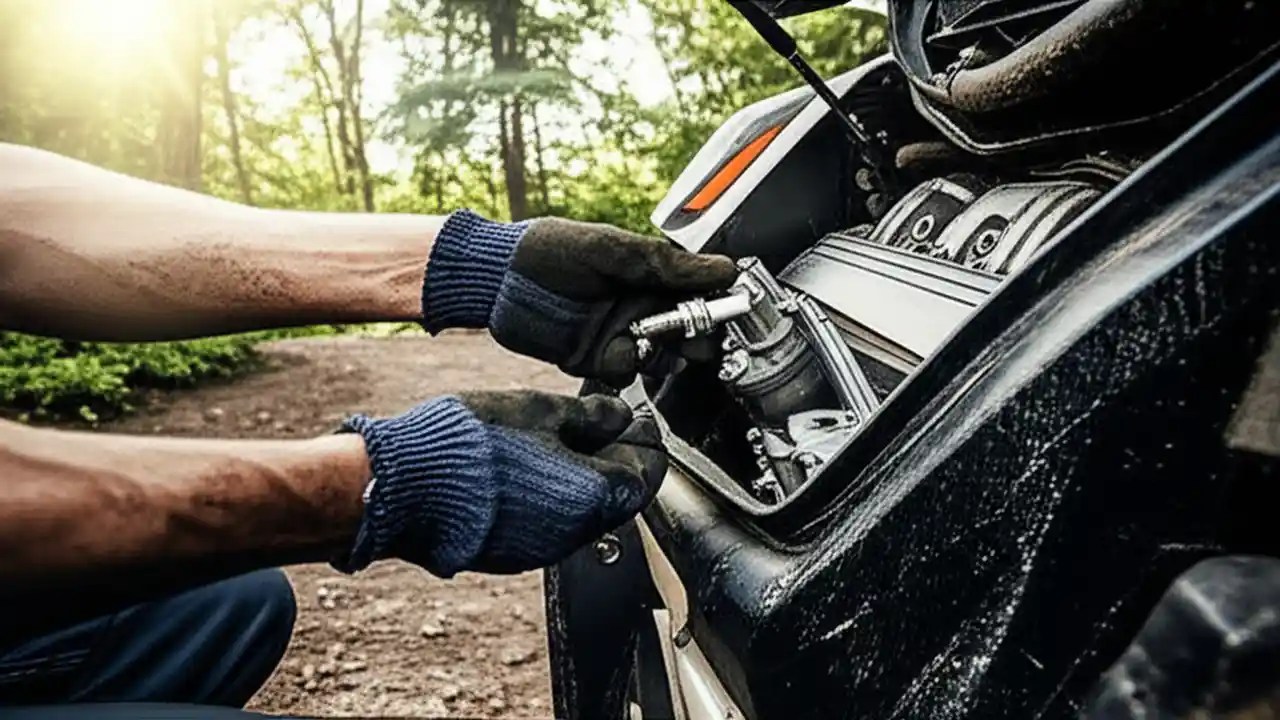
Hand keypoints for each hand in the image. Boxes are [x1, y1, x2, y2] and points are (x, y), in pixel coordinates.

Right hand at [333, 391, 665, 576]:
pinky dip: (552, 495)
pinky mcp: (514, 554)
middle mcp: (576, 531)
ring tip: (559, 437)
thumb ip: (589, 415)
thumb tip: (619, 414)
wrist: (405, 488)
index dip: (645, 436)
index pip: (647, 470)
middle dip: (616, 455)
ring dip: (582, 476)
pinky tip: (529, 467)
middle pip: (618, 493)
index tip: (637, 415)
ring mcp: (544, 548)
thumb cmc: (470, 446)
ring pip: (583, 510)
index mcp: (594, 495)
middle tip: (602, 420)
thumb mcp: (538, 410)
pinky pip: (549, 524)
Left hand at [421, 210, 738, 386]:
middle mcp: (642, 306)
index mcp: (651, 274)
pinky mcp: (598, 361)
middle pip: (689, 333)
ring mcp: (621, 334)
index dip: (717, 307)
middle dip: (695, 339)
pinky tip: (612, 355)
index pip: (699, 294)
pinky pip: (627, 374)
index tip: (729, 313)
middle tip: (690, 337)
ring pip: (662, 359)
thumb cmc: (550, 250)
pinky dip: (625, 369)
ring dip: (658, 355)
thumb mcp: (613, 251)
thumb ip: (667, 266)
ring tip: (640, 339)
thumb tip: (724, 269)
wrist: (497, 281)